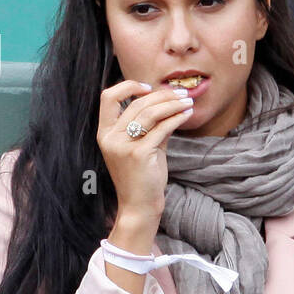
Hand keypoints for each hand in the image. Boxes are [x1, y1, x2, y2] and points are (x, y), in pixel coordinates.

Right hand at [96, 79, 194, 232]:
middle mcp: (110, 137)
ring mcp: (123, 146)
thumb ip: (151, 126)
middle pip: (137, 103)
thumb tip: (169, 103)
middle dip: (162, 95)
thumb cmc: (142, 177)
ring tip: (188, 101)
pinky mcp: (139, 154)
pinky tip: (186, 114)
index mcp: (105, 133)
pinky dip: (176, 118)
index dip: (128, 86)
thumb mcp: (143, 147)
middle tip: (182, 93)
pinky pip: (161, 128)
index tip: (149, 88)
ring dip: (172, 104)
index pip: (108, 97)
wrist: (139, 206)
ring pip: (150, 113)